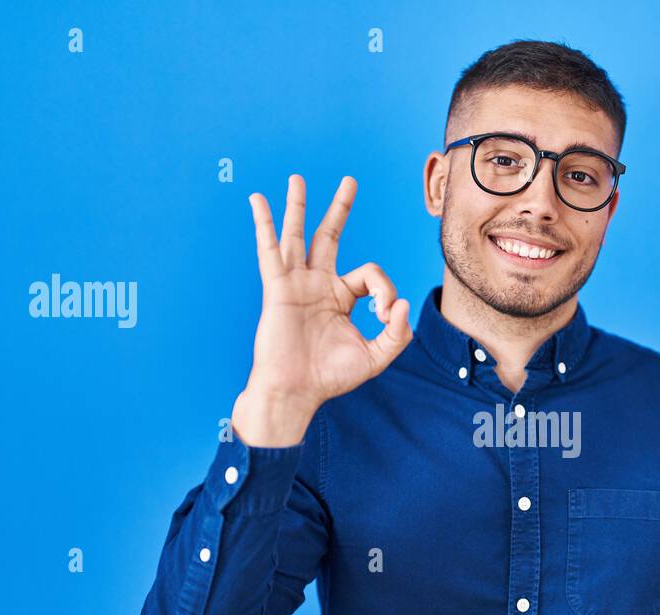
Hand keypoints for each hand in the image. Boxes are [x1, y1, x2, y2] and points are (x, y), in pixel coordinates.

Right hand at [240, 174, 411, 422]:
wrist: (296, 391)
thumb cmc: (330, 378)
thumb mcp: (375, 357)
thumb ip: (397, 334)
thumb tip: (402, 303)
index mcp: (341, 298)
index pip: (370, 275)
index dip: (384, 289)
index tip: (384, 313)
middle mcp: (318, 285)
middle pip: (331, 237)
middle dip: (340, 209)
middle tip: (350, 180)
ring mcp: (297, 284)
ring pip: (299, 236)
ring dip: (299, 206)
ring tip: (297, 178)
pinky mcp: (278, 288)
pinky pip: (269, 251)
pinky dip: (263, 225)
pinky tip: (257, 201)